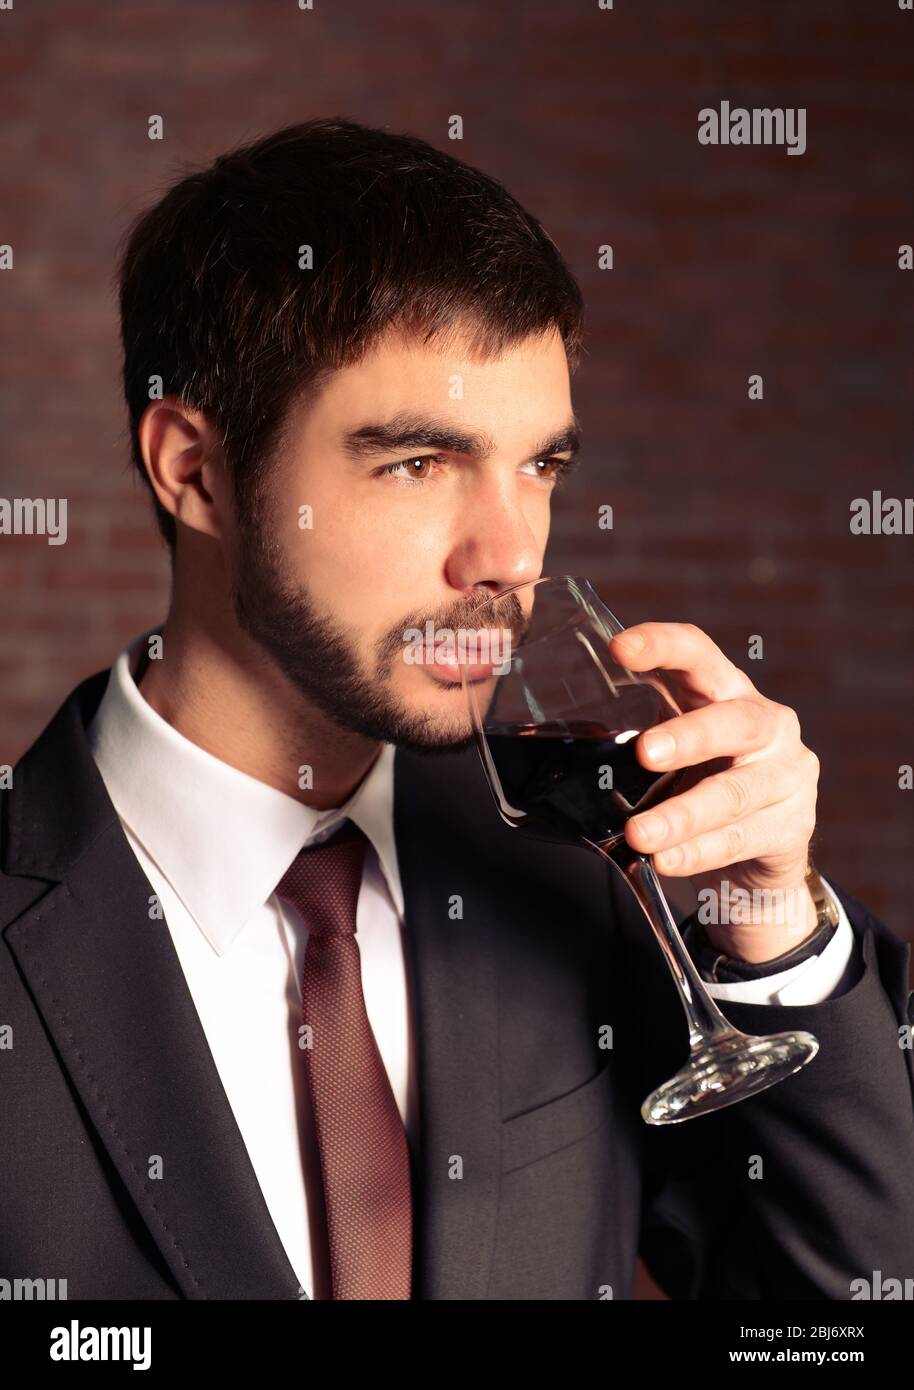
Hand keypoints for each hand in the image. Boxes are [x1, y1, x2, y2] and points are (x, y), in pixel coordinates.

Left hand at [610, 622, 818, 962]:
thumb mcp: (674, 751)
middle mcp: (767, 724)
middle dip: (690, 736)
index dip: (664, 645)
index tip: (620, 649)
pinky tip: (666, 860)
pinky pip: (742, 839)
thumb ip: (633, 738)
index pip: (700, 654)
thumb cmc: (701, 782)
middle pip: (734, 721)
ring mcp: (788, 775)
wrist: (764, 849)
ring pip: (735, 793)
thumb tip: (543, 744)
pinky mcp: (793, 827)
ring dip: (683, 814)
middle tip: (645, 753)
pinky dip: (699, 852)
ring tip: (640, 833)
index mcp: (727, 691)